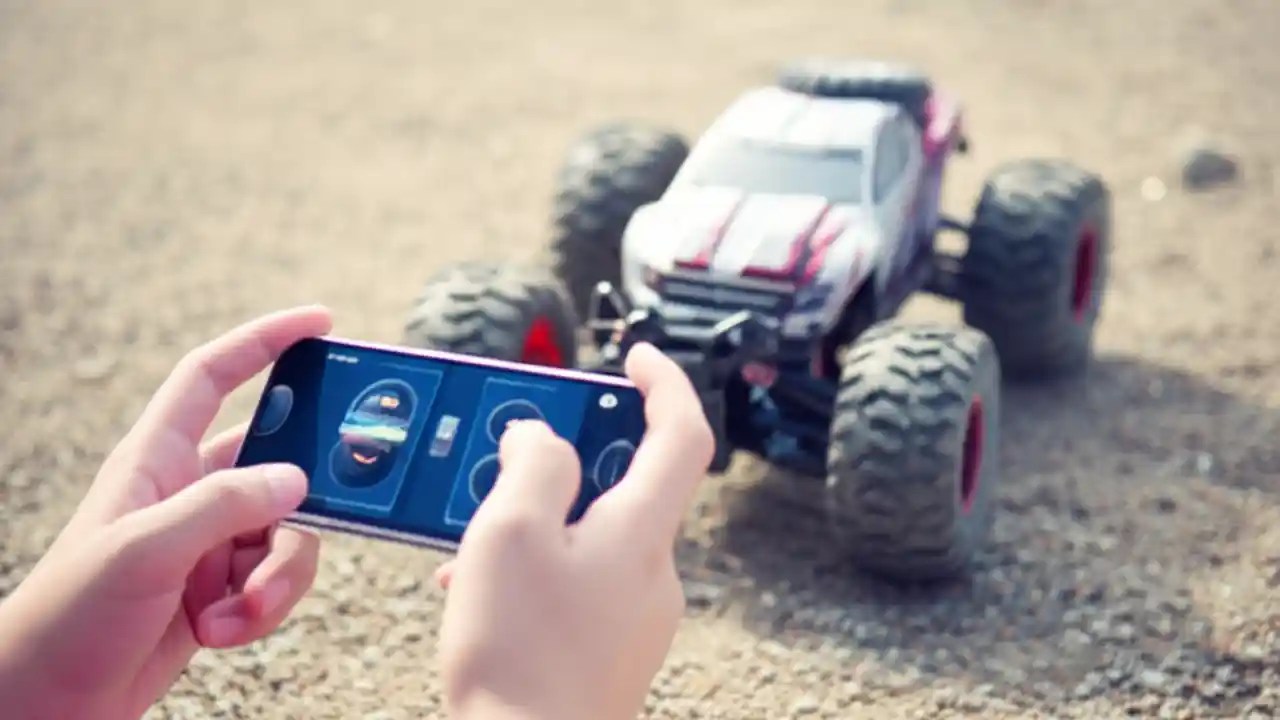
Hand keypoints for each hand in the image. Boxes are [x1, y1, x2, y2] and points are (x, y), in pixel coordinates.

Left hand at [0, 306, 331, 719]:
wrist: (51, 701)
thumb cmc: (71, 616)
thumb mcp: (144, 551)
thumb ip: (224, 506)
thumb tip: (297, 480)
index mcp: (158, 458)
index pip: (213, 375)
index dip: (264, 340)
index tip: (321, 323)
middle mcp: (189, 491)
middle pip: (277, 462)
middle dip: (305, 493)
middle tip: (338, 499)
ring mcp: (210, 541)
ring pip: (288, 531)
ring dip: (278, 576)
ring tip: (237, 610)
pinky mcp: (223, 588)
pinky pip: (276, 579)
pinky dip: (263, 608)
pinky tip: (222, 632)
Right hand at [435, 342, 713, 719]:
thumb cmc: (520, 655)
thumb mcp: (509, 534)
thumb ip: (532, 464)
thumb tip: (541, 436)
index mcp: (641, 532)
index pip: (683, 433)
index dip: (665, 382)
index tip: (634, 354)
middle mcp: (652, 572)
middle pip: (628, 481)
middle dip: (569, 454)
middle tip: (511, 450)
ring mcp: (635, 616)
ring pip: (593, 533)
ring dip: (538, 515)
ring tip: (472, 529)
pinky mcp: (609, 650)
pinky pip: (580, 581)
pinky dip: (536, 566)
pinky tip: (479, 587)